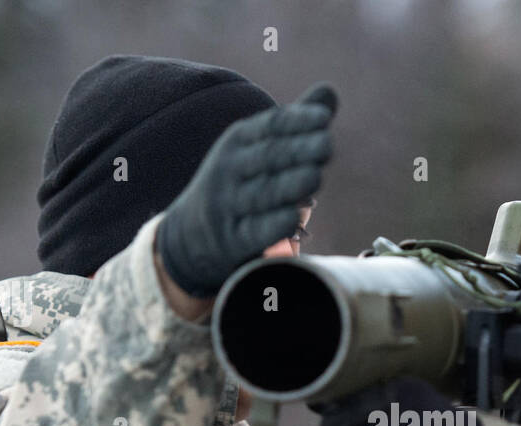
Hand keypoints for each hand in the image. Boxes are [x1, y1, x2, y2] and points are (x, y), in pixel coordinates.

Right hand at [156, 83, 337, 297]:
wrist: (190, 236)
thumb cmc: (239, 185)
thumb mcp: (258, 149)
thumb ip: (295, 125)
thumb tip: (330, 89)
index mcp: (238, 142)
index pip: (269, 128)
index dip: (296, 122)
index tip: (324, 119)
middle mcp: (229, 170)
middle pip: (267, 159)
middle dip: (297, 151)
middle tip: (328, 145)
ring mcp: (228, 206)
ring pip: (261, 194)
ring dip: (288, 186)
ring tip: (316, 177)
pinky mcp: (231, 241)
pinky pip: (252, 232)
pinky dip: (272, 226)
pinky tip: (292, 219)